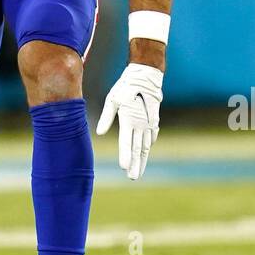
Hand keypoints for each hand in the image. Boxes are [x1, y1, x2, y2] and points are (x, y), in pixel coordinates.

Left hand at [95, 63, 162, 179]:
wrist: (146, 76)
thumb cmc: (126, 86)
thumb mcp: (113, 99)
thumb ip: (106, 117)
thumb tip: (99, 133)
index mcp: (129, 120)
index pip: (126, 142)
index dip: (125, 156)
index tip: (123, 168)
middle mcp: (141, 124)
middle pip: (138, 149)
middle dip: (135, 164)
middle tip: (132, 177)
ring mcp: (149, 123)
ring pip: (146, 146)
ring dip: (142, 159)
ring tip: (138, 171)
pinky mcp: (154, 120)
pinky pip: (151, 137)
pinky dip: (148, 146)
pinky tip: (146, 151)